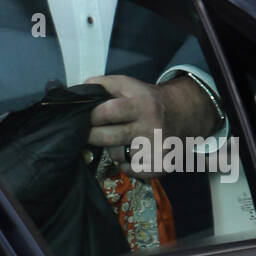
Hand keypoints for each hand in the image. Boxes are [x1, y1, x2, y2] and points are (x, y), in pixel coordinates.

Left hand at [83, 73, 220, 156]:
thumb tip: (76, 95)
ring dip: (113, 150)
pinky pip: (131, 171)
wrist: (180, 113)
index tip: (85, 117)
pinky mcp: (162, 165)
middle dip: (92, 136)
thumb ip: (100, 85)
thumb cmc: (143, 98)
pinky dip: (126, 165)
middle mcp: (152, 127)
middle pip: (110, 139)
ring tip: (119, 140)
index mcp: (141, 104)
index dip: (92, 116)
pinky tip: (130, 154)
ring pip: (118, 156)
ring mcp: (157, 149)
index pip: (108, 113)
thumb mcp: (125, 84)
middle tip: (89, 133)